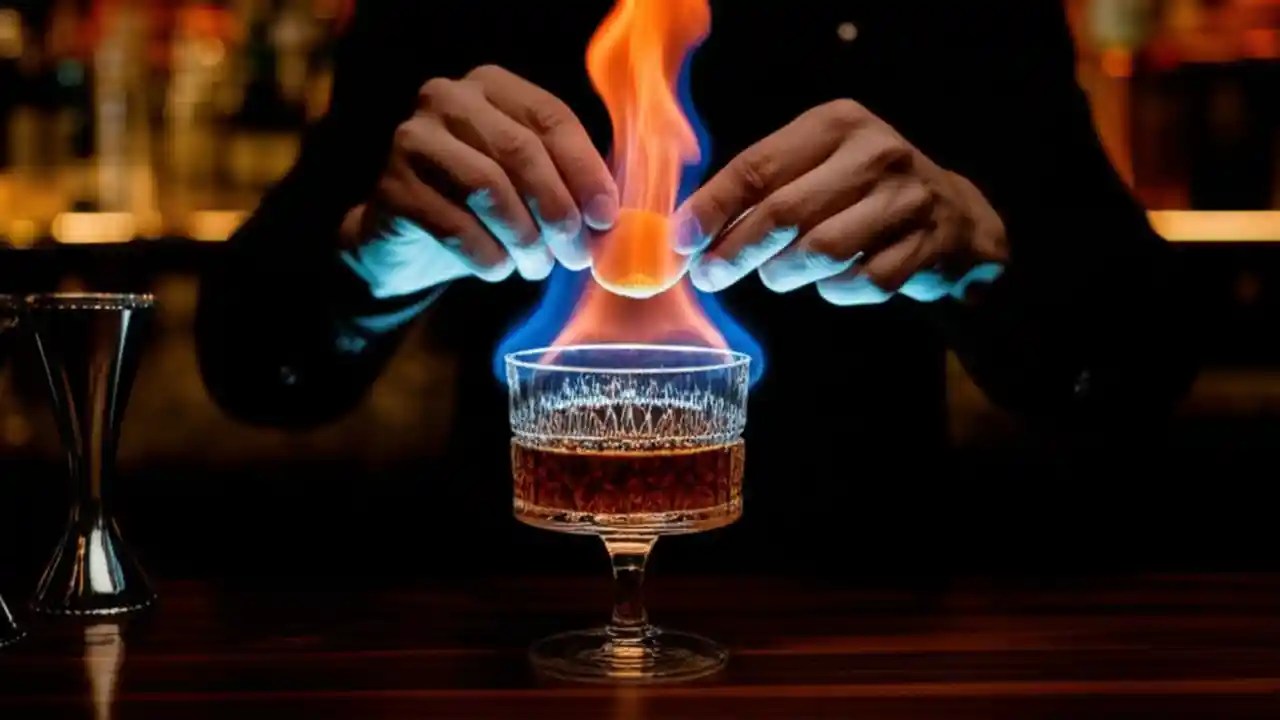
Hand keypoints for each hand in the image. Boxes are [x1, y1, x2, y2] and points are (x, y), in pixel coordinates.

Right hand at [341, 65, 619, 297]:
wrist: (405, 244)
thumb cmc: (480, 211)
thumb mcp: (529, 187)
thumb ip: (570, 185)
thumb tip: (619, 219)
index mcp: (492, 87)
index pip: (552, 119)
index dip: (586, 171)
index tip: (607, 219)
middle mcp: (448, 99)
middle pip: (522, 152)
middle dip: (558, 210)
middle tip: (576, 255)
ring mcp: (414, 139)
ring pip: (489, 188)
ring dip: (524, 237)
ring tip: (537, 266)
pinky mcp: (393, 186)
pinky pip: (455, 224)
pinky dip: (487, 255)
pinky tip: (498, 269)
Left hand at [674, 100, 1008, 304]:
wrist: (955, 216)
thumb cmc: (861, 193)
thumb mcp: (816, 168)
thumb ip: (761, 189)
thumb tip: (690, 231)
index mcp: (837, 124)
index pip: (757, 167)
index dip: (713, 208)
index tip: (682, 240)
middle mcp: (876, 153)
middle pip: (785, 213)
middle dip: (736, 251)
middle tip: (710, 276)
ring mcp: (908, 199)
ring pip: (822, 252)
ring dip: (786, 273)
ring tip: (778, 275)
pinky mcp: (930, 245)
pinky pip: (863, 282)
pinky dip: (837, 291)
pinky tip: (835, 282)